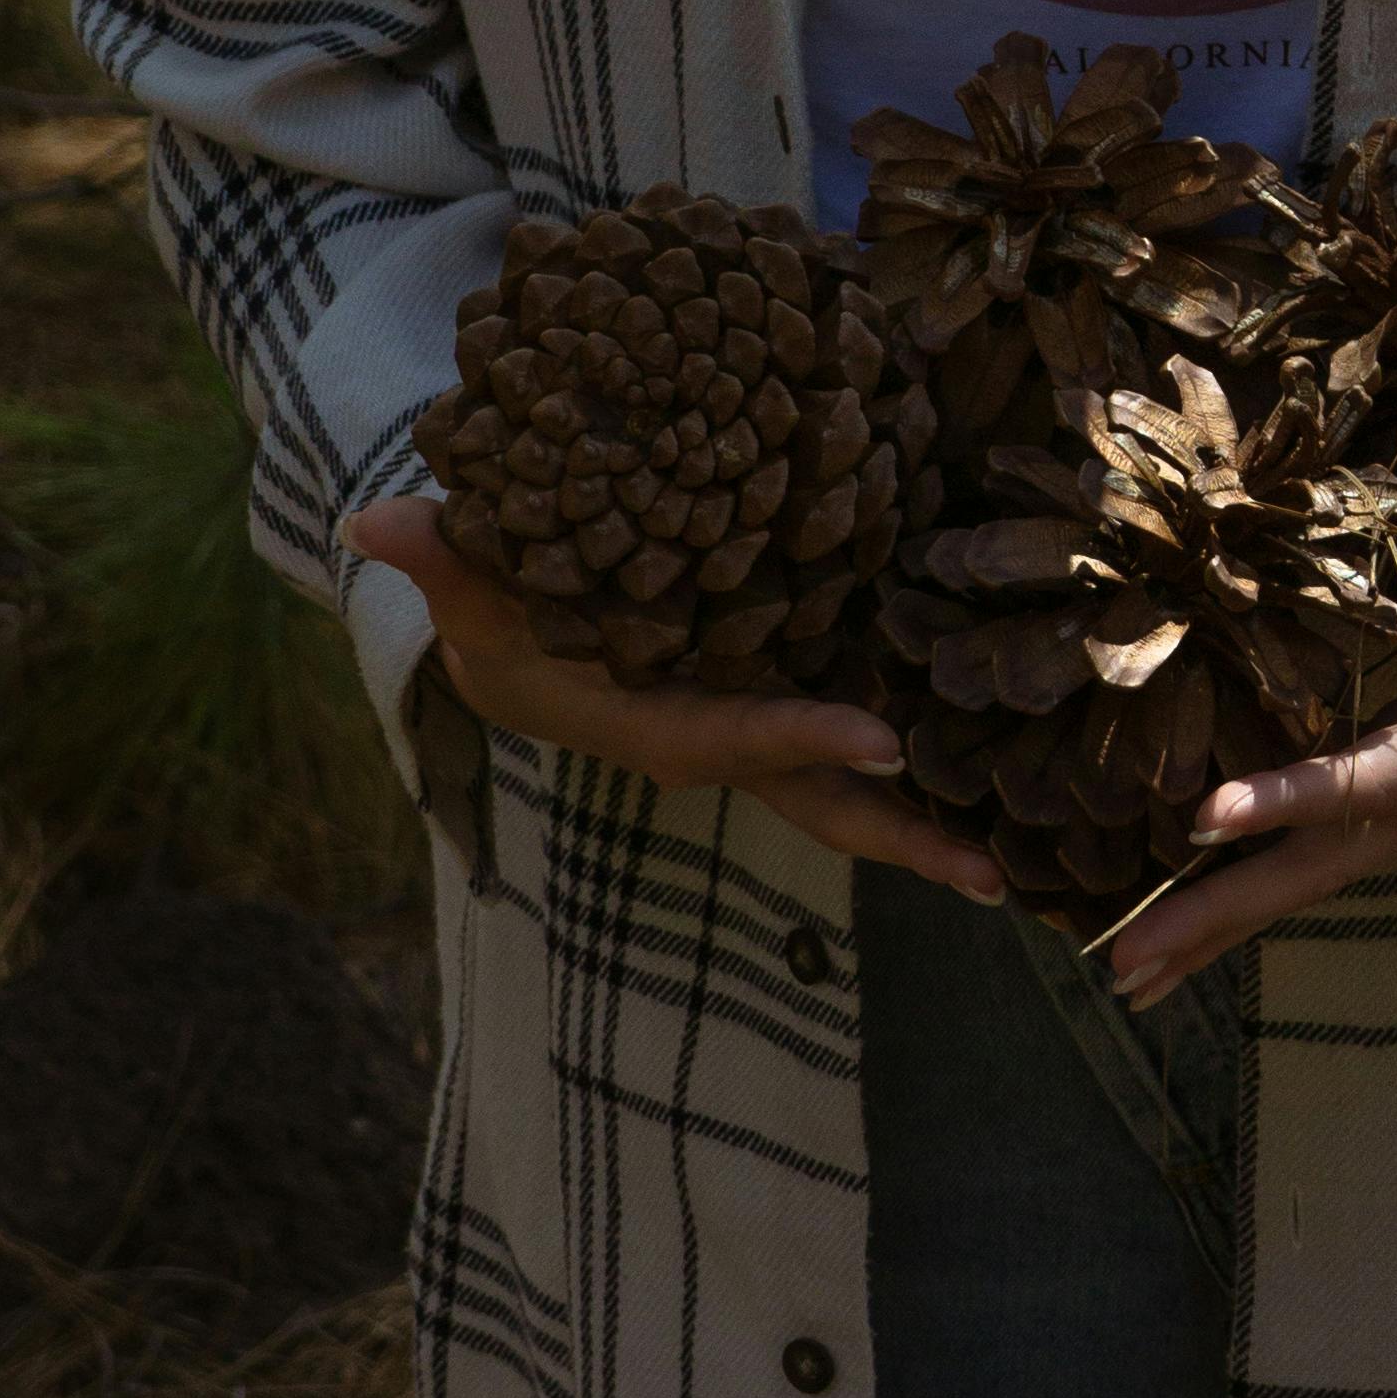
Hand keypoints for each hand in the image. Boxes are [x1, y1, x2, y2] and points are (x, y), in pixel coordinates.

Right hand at [346, 496, 1003, 902]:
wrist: (523, 628)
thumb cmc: (498, 601)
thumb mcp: (469, 583)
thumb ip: (442, 558)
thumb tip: (373, 522)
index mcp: (647, 723)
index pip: (728, 736)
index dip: (799, 738)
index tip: (882, 738)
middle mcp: (714, 741)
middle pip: (814, 797)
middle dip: (896, 834)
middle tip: (989, 875)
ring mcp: (760, 730)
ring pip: (851, 785)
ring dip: (931, 823)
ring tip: (1023, 865)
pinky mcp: (790, 703)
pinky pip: (864, 738)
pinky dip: (929, 763)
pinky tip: (1014, 776)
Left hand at [1100, 454, 1396, 1005]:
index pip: (1375, 778)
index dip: (1292, 795)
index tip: (1201, 819)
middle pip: (1321, 864)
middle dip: (1222, 912)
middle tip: (1119, 970)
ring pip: (1323, 866)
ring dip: (1231, 913)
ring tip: (1132, 972)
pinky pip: (1344, 839)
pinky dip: (1273, 869)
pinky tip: (1212, 889)